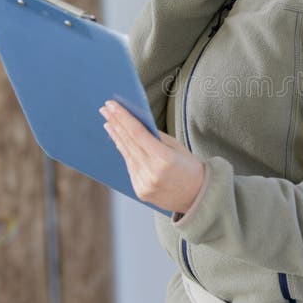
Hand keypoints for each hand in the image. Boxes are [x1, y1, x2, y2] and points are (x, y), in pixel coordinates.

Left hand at [99, 100, 204, 214]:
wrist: (198, 196)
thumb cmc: (190, 167)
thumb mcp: (177, 147)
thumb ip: (156, 136)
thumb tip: (135, 123)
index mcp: (164, 158)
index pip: (137, 133)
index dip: (123, 117)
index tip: (112, 105)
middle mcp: (151, 172)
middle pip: (128, 142)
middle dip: (115, 123)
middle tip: (105, 109)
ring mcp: (144, 183)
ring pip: (126, 155)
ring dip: (116, 137)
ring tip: (108, 123)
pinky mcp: (140, 191)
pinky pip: (130, 167)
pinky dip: (124, 153)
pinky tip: (118, 141)